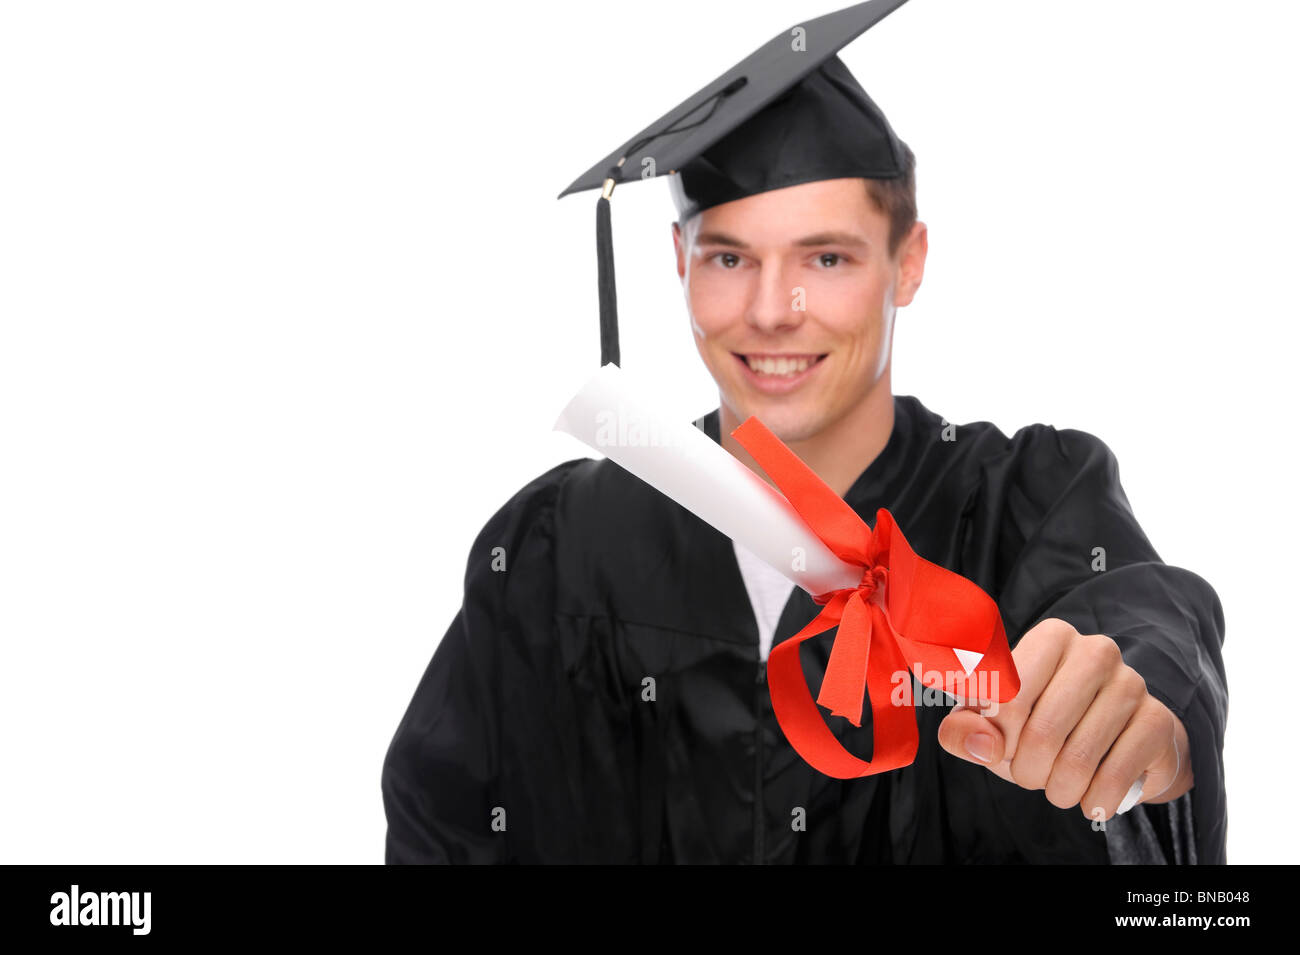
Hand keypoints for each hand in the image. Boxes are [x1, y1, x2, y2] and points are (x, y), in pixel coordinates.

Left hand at [937, 617, 1192, 820]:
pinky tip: (1090, 798)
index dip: (997, 738)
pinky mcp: (1158, 721)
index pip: (1007, 696)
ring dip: (1059, 790)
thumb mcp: (995, 726)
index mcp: (1049, 638)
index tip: (1002, 749)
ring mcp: (1132, 684)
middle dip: (1027, 771)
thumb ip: (966, 730)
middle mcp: (1095, 650)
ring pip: (1077, 759)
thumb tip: (980, 744)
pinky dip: (1093, 801)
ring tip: (1058, 787)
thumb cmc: (1043, 727)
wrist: (1118, 747)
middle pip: (1041, 732)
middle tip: (1031, 775)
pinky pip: (1113, 777)